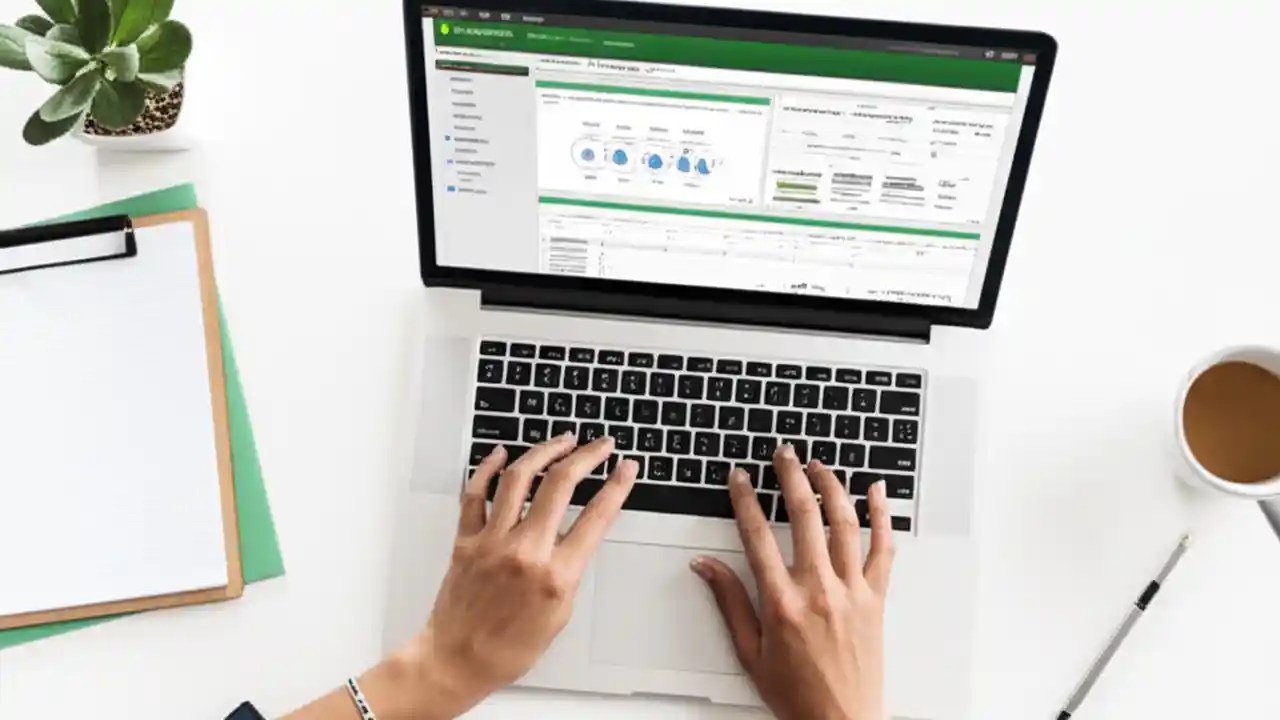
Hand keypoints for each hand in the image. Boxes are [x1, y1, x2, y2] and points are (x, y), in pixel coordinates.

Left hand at [411, 433, 636, 716]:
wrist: (458, 660)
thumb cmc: (509, 648)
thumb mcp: (561, 612)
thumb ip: (570, 569)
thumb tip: (578, 534)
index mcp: (556, 575)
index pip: (596, 516)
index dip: (618, 485)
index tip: (626, 468)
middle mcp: (525, 551)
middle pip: (561, 484)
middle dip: (587, 456)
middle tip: (600, 445)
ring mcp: (493, 541)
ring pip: (519, 477)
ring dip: (544, 451)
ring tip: (562, 440)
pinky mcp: (466, 540)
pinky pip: (475, 493)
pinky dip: (487, 468)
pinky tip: (501, 453)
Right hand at [692, 445, 895, 719]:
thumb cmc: (796, 693)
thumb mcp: (749, 650)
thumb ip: (729, 601)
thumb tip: (705, 565)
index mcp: (781, 602)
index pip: (757, 535)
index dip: (744, 499)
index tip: (739, 478)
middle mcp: (818, 590)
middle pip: (803, 516)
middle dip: (790, 476)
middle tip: (783, 454)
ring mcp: (851, 592)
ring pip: (844, 524)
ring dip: (831, 487)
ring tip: (820, 465)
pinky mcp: (876, 599)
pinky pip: (884, 549)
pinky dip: (881, 517)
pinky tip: (876, 492)